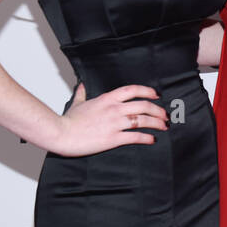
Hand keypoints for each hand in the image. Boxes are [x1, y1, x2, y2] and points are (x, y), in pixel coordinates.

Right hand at [52, 83, 167, 155]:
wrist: (62, 133)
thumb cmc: (68, 120)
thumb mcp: (77, 103)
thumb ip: (82, 93)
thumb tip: (82, 86)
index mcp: (107, 99)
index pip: (132, 90)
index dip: (147, 91)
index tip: (155, 95)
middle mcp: (114, 109)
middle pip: (143, 105)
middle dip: (157, 110)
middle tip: (164, 115)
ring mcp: (115, 123)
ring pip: (143, 120)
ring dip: (156, 123)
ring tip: (164, 126)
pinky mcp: (114, 138)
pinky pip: (135, 136)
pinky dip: (147, 138)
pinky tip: (152, 139)